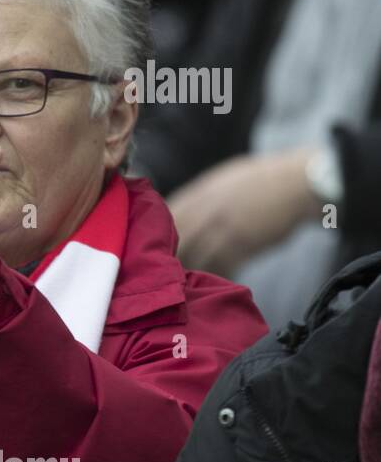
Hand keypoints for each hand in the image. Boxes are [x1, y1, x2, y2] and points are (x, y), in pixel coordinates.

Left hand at [169, 149, 317, 275]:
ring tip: (191, 281)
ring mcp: (224, 227)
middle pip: (177, 240)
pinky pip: (220, 267)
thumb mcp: (224, 180)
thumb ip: (201, 197)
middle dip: (172, 256)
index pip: (167, 218)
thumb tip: (183, 212)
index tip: (161, 247)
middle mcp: (207, 210)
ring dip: (192, 270)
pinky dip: (217, 275)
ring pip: (195, 257)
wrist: (300, 183)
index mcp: (200, 193)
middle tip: (171, 270)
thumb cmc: (265, 180)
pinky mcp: (242, 244)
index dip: (161, 234)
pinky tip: (218, 280)